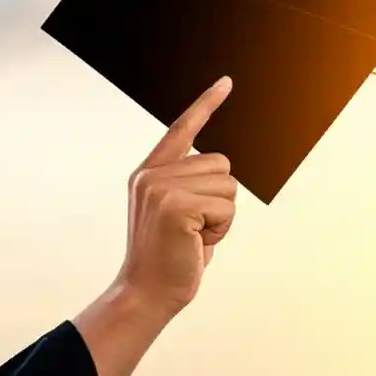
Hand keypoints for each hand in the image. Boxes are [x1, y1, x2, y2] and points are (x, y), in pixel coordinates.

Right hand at [73, 76, 238, 375]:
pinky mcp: (176, 205)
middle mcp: (152, 174)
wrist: (147, 293)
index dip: (207, 103)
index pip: (182, 128)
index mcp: (150, 172)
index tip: (227, 82)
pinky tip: (196, 243)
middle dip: (220, 201)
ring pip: (228, 185)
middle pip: (221, 163)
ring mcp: (161, 188)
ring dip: (222, 217)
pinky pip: (227, 207)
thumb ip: (191, 186)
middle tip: (194, 229)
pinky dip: (221, 230)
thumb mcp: (177, 213)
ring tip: (193, 237)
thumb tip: (222, 173)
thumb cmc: (169, 258)